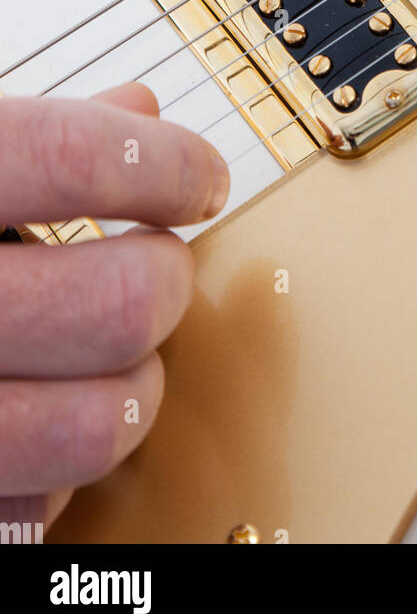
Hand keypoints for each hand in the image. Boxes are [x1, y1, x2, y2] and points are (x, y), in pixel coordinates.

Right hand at [0, 82, 228, 533]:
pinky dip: (60, 469)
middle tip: (156, 264)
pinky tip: (38, 418)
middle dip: (162, 280)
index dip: (163, 162)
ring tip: (119, 354)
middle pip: (114, 300)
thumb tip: (136, 107)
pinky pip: (32, 506)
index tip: (196, 176)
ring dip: (135, 385)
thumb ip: (22, 132)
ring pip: (94, 423)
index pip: (71, 157)